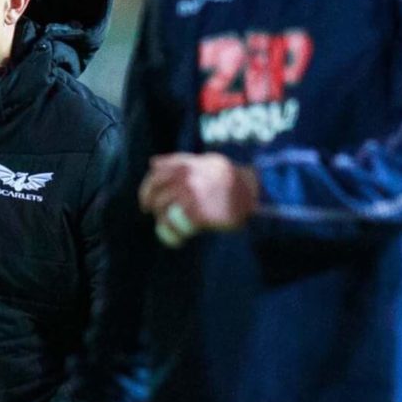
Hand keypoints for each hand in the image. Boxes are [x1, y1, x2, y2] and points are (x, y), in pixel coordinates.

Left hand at [142, 154, 256, 247]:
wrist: (257, 194)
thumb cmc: (233, 181)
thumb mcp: (209, 163)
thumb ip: (182, 162)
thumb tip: (152, 163)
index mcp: (192, 164)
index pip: (160, 172)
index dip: (148, 186)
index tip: (145, 199)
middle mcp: (190, 177)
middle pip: (157, 191)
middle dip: (150, 203)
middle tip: (151, 213)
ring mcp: (194, 195)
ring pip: (164, 210)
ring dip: (163, 222)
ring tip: (169, 228)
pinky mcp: (200, 213)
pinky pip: (176, 226)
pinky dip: (173, 235)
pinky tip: (178, 239)